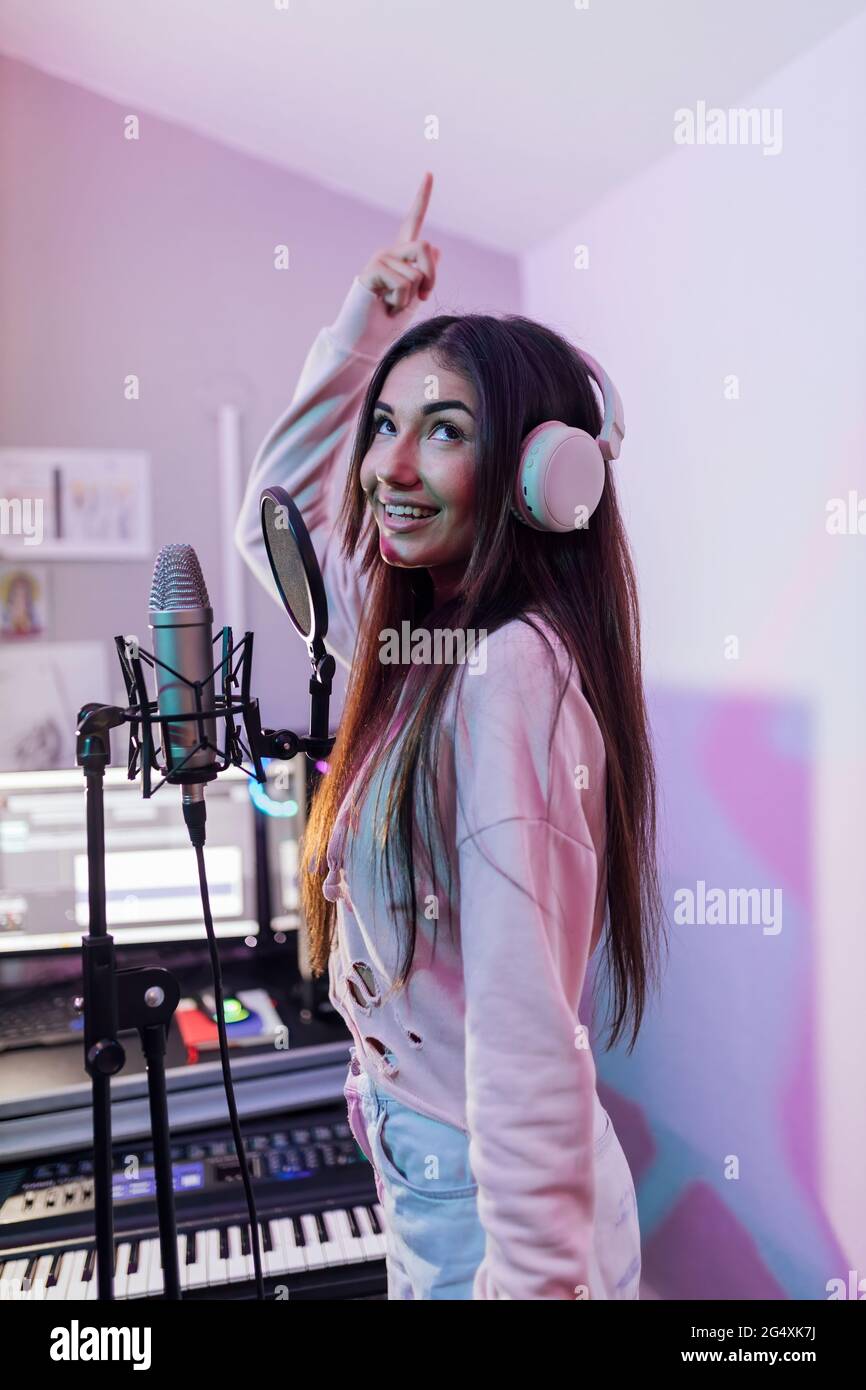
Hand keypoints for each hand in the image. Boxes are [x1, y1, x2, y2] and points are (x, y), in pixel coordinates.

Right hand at [358, 171, 440, 314]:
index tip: (429, 172)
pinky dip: (400, 301)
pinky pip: (403, 283)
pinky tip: (384, 304)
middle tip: (421, 297)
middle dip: (431, 277)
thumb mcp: (416, 296)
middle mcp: (390, 252)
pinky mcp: (372, 270)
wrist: (367, 340)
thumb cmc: (390, 323)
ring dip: (412, 296)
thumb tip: (437, 248)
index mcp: (402, 255)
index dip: (421, 197)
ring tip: (393, 304)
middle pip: (426, 248)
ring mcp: (380, 259)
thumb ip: (426, 271)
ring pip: (416, 271)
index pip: (413, 221)